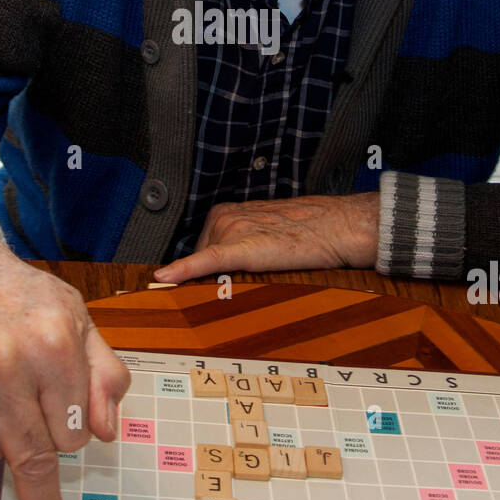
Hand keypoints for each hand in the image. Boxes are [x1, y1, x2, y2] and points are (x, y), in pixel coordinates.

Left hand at [151, 193, 378, 283]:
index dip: (210, 273)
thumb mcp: (263, 232)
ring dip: (224, 283)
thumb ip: (239, 244)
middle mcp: (222, 217)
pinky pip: (206, 261)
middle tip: (253, 277)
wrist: (336, 226)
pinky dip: (184, 269)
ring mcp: (230, 230)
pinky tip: (164, 279)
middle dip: (218, 277)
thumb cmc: (306, 232)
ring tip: (262, 274)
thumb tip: (221, 271)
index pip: (201, 252)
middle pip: (201, 263)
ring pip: (209, 271)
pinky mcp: (241, 247)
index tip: (206, 286)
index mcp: (225, 212)